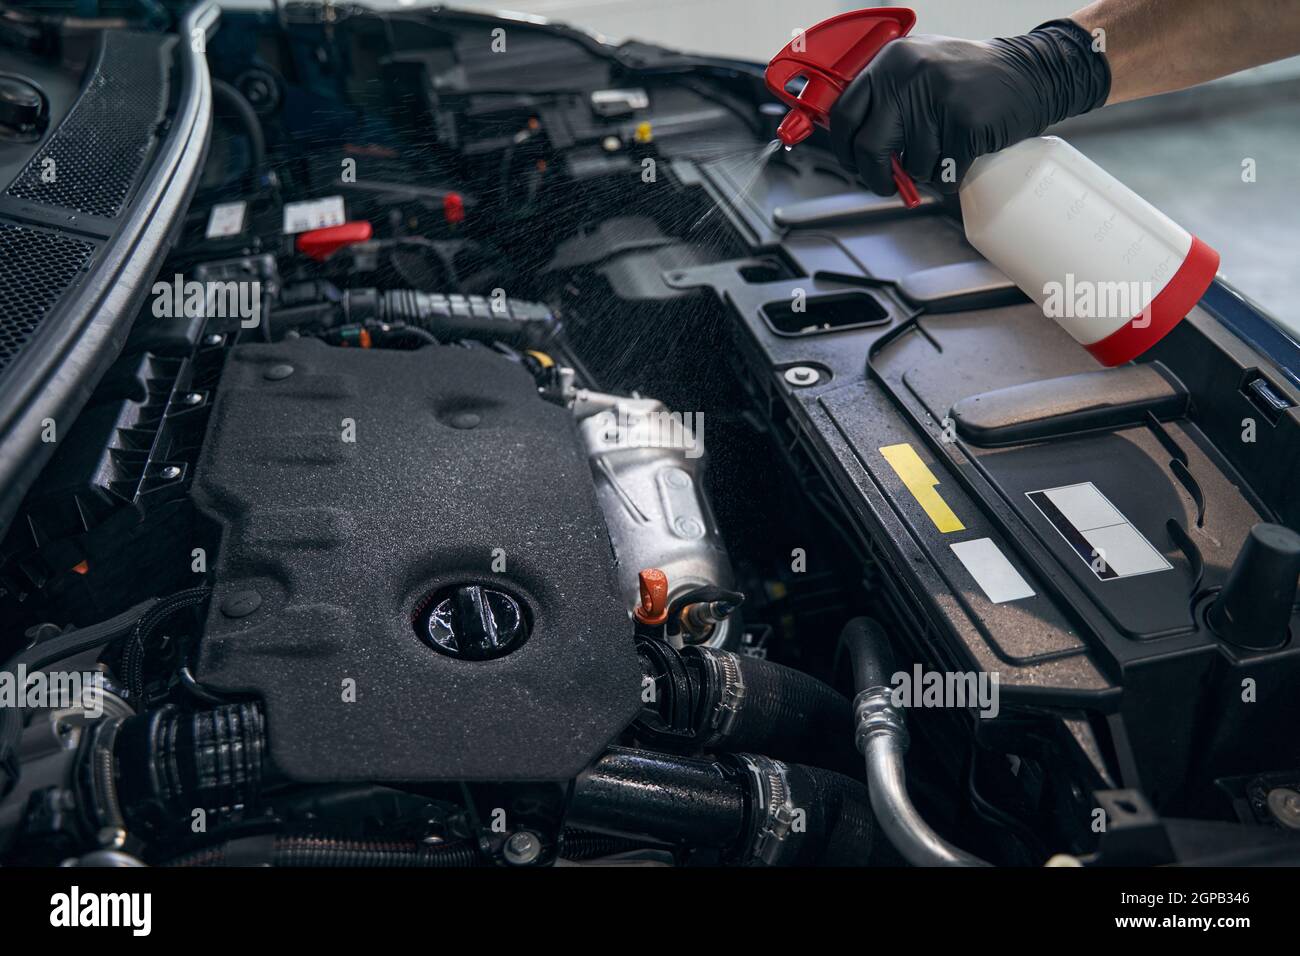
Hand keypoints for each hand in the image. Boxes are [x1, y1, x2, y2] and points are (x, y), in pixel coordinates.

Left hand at [828, 20, 1109, 195]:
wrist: (1031, 72)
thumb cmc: (971, 78)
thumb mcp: (919, 68)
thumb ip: (885, 96)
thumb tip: (852, 141)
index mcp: (891, 60)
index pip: (844, 114)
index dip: (844, 147)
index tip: (852, 162)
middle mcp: (909, 75)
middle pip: (869, 147)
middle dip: (875, 175)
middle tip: (886, 183)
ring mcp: (938, 99)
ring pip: (911, 165)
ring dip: (926, 170)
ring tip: (945, 147)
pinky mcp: (964, 124)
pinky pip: (943, 173)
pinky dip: (951, 175)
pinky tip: (963, 153)